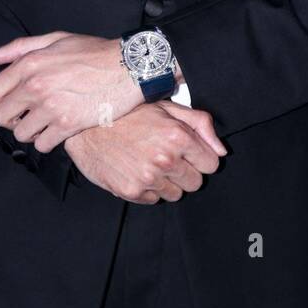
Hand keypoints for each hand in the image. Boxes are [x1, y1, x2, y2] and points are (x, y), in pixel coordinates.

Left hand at [0, 32, 142, 150]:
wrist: (128, 68)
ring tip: (44, 123)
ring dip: (30, 132)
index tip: (9, 105)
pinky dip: (48, 141)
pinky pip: (43, 145)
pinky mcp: (68, 124)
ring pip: (21, 134)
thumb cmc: (93, 53)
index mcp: (29, 64)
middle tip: (25, 117)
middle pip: (1, 117)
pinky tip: (57, 130)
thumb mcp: (55, 40)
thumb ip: (17, 48)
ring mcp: (52, 107)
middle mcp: (36, 86)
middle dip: (11, 120)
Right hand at [63, 101, 226, 202]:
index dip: (200, 157)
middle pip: (195, 182)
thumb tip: (221, 150)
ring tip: (148, 161)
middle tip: (166, 155)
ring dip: (166, 181)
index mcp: (178, 136)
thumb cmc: (127, 113)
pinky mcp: (131, 191)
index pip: (211, 164)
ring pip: (175, 194)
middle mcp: (165, 159)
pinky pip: (154, 200)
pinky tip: (135, 169)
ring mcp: (148, 178)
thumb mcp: (167, 107)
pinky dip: (148, 189)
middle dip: (185, 171)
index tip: (187, 151)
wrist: (86, 125)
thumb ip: (200, 124)